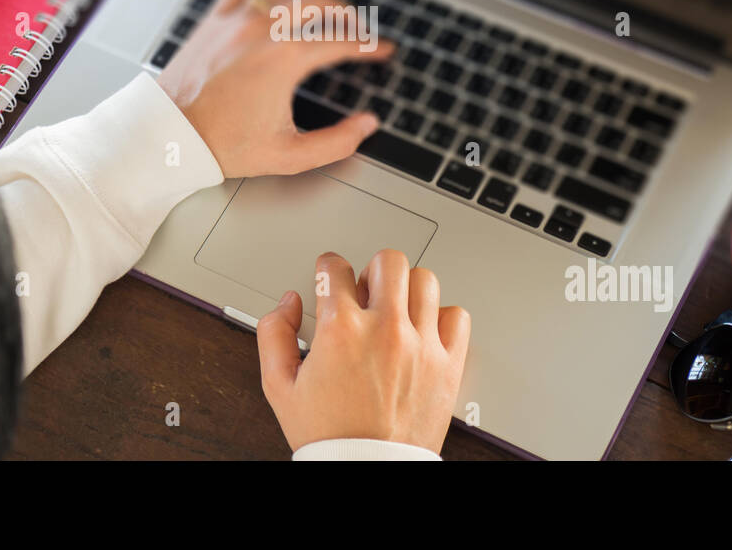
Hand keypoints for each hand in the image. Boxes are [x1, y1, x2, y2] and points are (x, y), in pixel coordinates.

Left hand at [158, 0, 394, 177]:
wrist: (169, 135)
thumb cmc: (221, 144)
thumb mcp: (289, 154)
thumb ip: (337, 142)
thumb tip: (366, 125)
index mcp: (284, 58)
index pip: (342, 41)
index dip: (370, 45)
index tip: (383, 50)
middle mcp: (262, 29)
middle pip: (320, 1)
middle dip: (348, 13)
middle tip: (359, 29)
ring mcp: (235, 19)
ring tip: (324, 10)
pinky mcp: (213, 20)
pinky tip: (272, 3)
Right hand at [257, 250, 470, 452]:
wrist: (367, 471)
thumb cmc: (329, 436)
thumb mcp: (280, 388)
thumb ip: (274, 335)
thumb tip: (288, 304)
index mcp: (341, 331)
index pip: (335, 268)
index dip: (327, 269)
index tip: (329, 277)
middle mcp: (384, 330)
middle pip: (387, 261)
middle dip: (371, 270)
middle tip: (365, 291)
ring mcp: (421, 345)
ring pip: (424, 280)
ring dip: (407, 289)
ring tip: (396, 308)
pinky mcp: (448, 364)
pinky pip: (457, 316)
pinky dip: (442, 317)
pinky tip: (424, 330)